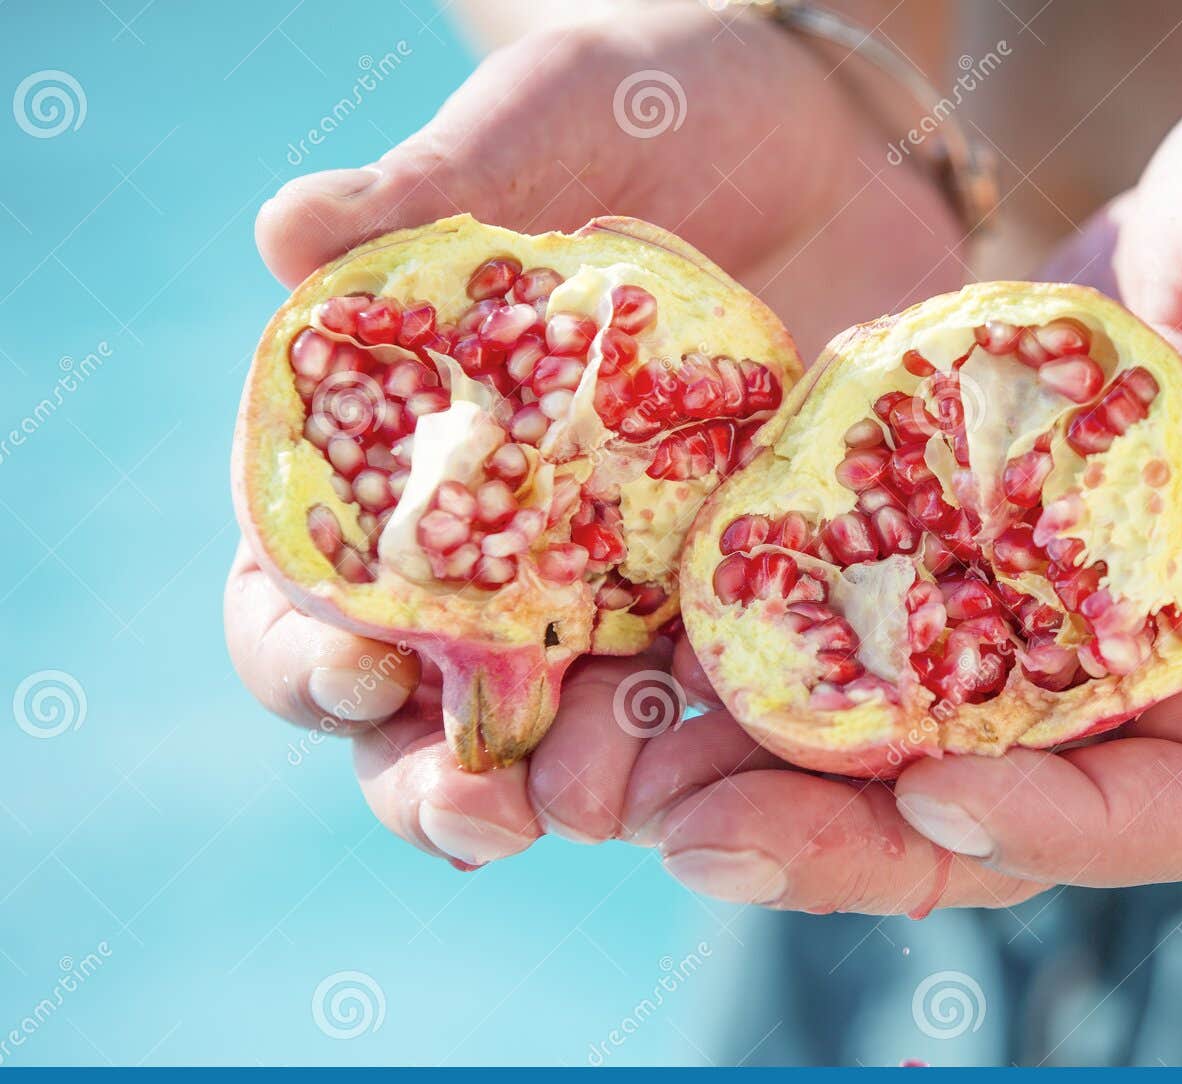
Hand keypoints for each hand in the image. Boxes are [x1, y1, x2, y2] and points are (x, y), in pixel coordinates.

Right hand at [226, 1, 963, 866]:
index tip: (355, 663)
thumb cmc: (662, 113)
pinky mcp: (746, 601)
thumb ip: (438, 186)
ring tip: (611, 811)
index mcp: (395, 462)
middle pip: (422, 714)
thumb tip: (284, 232)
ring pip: (571, 744)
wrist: (835, 135)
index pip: (298, 588)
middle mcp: (497, 557)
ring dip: (582, 796)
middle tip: (478, 811)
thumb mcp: (556, 125)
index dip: (299, 645)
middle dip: (431, 781)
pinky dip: (726, 755)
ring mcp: (627, 595)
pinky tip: (748, 781)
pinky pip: (726, 707)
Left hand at [611, 78, 1181, 911]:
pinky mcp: (943, 574)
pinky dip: (747, 672)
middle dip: (850, 847)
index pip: (1180, 809)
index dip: (1062, 830)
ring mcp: (1025, 636)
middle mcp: (1127, 678)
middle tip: (703, 840)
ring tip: (633, 784)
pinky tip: (644, 663)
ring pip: (892, 766)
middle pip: (993, 827)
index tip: (936, 795)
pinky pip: (845, 653)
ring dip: (764, 789)